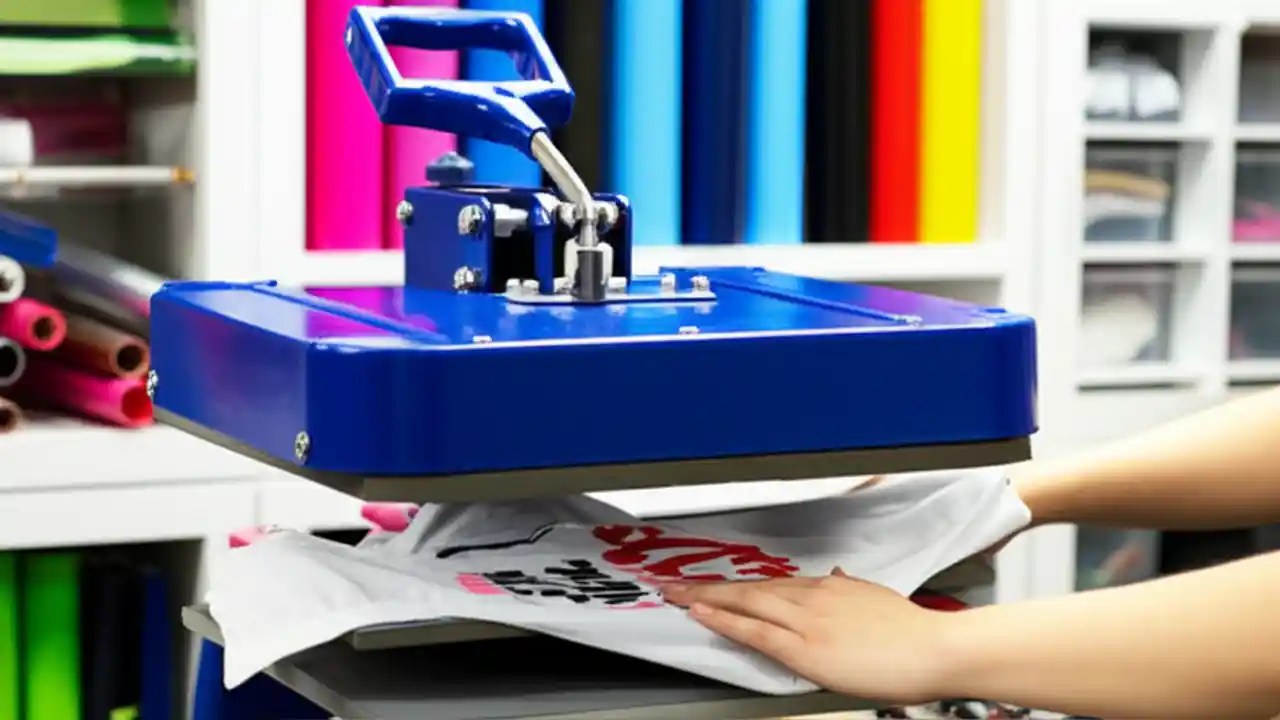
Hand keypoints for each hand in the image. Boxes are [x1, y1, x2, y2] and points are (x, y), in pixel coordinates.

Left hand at [661, 572, 960, 704]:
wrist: (935, 649)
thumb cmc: (914, 633)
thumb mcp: (878, 598)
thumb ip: (852, 589)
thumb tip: (839, 577)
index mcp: (831, 586)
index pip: (775, 584)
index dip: (741, 585)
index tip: (718, 584)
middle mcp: (814, 597)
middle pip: (752, 588)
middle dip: (710, 586)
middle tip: (676, 583)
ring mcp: (808, 621)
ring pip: (747, 603)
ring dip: (707, 598)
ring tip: (676, 595)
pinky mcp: (806, 647)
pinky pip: (756, 631)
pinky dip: (725, 620)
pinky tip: (702, 615)